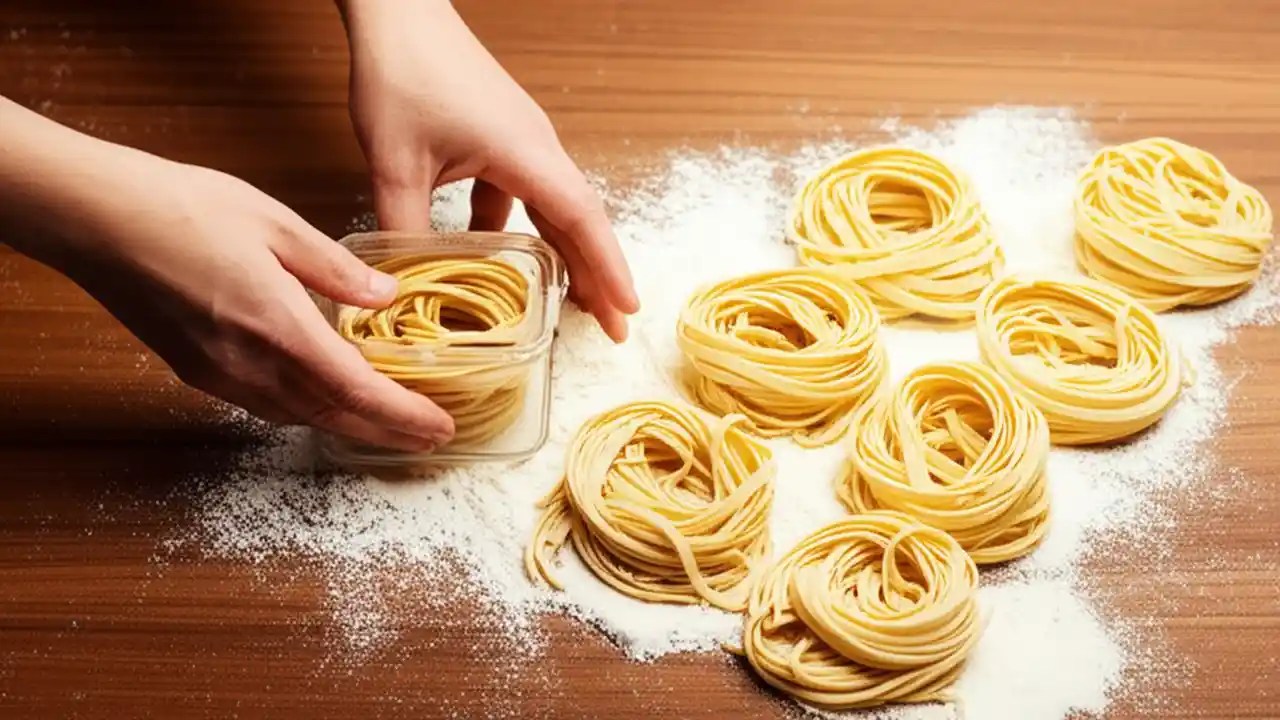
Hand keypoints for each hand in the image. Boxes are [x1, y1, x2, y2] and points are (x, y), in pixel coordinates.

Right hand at [8, 134, 454, 450]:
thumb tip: (386, 295)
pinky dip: (308, 408)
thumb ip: (336, 268)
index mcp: (279, 326)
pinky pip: (267, 405)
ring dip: (349, 423)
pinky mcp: (198, 372)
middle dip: (388, 431)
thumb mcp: (275, 223)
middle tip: (430, 437)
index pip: (357, 389)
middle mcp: (251, 364)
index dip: (403, 414)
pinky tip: (326, 394)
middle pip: (334, 417)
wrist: (96, 220)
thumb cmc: (182, 209)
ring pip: (300, 416)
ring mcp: (220, 375)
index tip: (440, 427)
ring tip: (390, 419)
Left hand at [339, 0, 638, 341]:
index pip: (580, 219)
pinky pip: (524, 193)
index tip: (627, 311)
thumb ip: (406, 231)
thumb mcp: (394, 164)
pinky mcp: (502, 137)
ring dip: (565, 254)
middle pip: (579, 219)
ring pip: (554, 208)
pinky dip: (524, 230)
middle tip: (611, 328)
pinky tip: (505, 259)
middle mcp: (536, 147)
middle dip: (598, 275)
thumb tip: (406, 289)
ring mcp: (523, 141)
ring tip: (573, 303)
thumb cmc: (402, 74)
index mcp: (524, 152)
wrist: (397, 12)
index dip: (606, 268)